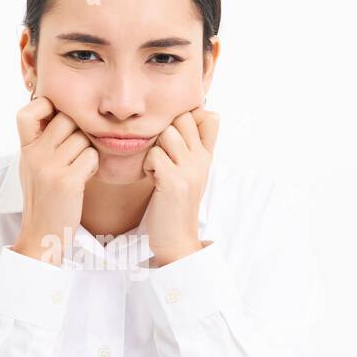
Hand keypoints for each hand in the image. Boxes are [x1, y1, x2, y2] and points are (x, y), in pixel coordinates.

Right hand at [13, 95, 98, 265]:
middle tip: (75, 152)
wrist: (41, 235)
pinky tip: (83, 179)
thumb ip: (41, 141)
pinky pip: (91, 156)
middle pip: (67, 119)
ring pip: (83, 139)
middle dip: (78, 132)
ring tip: (78, 170)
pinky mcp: (67, 181)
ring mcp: (49, 168)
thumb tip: (59, 111)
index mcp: (25, 149)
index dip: (46, 106)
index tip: (56, 119)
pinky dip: (92, 167)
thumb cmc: (43, 199)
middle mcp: (34, 155)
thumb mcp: (32, 166)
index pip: (28, 111)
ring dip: (87, 153)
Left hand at [142, 107, 218, 265]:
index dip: (187, 117)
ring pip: (166, 134)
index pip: (208, 116)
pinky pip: (154, 155)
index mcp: (207, 156)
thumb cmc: (176, 204)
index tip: (176, 139)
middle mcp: (202, 160)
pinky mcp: (174, 182)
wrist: (177, 239)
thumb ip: (191, 147)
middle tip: (162, 155)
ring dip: (154, 150)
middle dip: (165, 132)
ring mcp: (190, 170)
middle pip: (182, 118)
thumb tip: (189, 119)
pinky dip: (147, 166)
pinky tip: (153, 181)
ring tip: (157, 169)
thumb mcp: (191, 172)